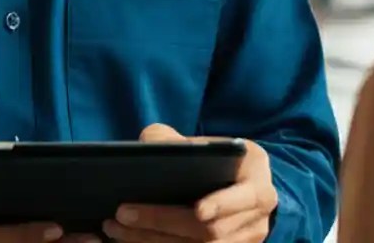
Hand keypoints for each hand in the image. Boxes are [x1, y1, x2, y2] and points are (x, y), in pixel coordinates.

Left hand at [102, 125, 277, 242]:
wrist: (238, 186)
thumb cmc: (216, 160)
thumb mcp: (205, 143)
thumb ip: (175, 140)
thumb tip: (149, 145)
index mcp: (256, 179)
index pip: (248, 196)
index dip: (223, 204)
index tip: (199, 209)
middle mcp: (257, 215)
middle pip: (212, 231)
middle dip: (164, 221)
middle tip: (123, 213)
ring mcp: (244, 241)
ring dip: (153, 240)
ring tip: (116, 228)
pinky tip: (130, 239)